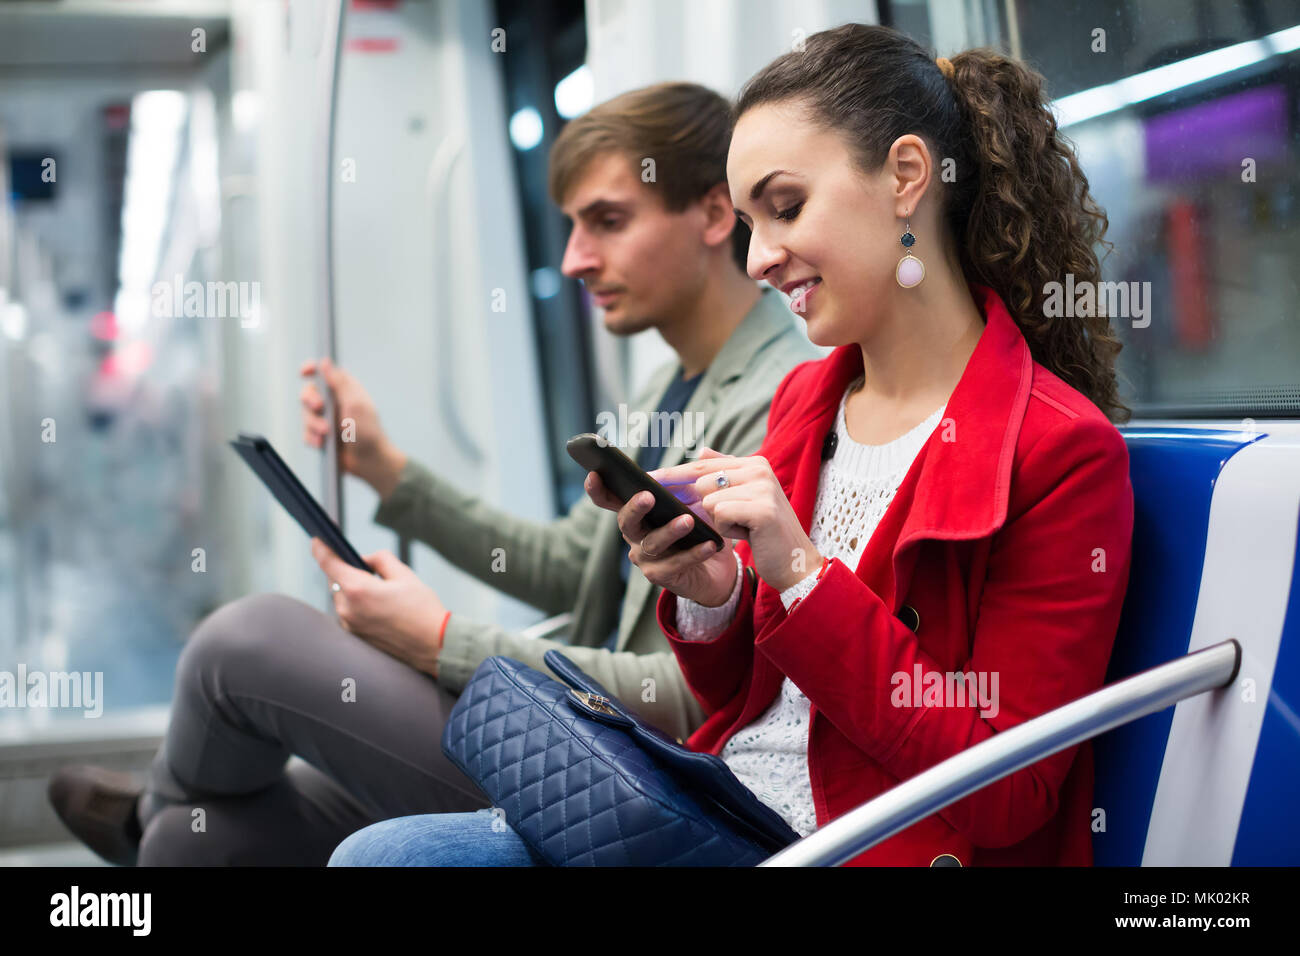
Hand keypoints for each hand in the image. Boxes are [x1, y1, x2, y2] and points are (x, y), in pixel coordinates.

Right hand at [300, 357, 406, 498]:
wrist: (370, 462)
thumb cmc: (368, 433)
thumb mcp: (355, 404)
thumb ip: (339, 383)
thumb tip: (325, 362)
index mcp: (345, 390)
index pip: (324, 373)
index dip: (311, 369)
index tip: (304, 372)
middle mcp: (334, 402)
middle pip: (308, 393)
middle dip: (310, 400)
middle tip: (319, 407)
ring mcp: (326, 419)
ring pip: (305, 415)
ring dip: (313, 424)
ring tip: (326, 434)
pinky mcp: (321, 435)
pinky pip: (306, 433)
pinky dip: (312, 438)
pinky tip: (322, 444)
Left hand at [310, 538, 447, 676]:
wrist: (433, 646)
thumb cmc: (422, 611)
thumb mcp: (404, 574)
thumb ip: (380, 559)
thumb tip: (365, 560)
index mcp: (358, 589)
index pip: (329, 563)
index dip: (321, 548)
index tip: (317, 539)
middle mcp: (348, 609)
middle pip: (335, 580)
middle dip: (347, 570)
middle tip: (371, 570)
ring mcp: (350, 625)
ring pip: (342, 596)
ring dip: (353, 589)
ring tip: (381, 592)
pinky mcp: (355, 635)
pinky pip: (349, 612)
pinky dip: (358, 604)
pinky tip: (380, 606)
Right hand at [584, 470, 738, 606]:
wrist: (719, 568)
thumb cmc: (703, 529)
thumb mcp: (703, 499)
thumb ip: (702, 475)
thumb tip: (704, 452)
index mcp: (638, 512)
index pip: (610, 499)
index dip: (598, 489)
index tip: (594, 473)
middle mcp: (635, 535)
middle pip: (626, 521)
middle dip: (635, 507)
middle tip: (648, 496)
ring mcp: (645, 558)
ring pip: (652, 543)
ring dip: (670, 530)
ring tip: (688, 520)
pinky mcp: (662, 576)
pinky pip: (676, 564)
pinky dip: (693, 553)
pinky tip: (709, 545)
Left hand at [647, 447, 822, 592]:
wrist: (796, 562)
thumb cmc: (765, 533)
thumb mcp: (745, 499)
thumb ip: (725, 474)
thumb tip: (700, 452)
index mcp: (754, 463)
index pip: (702, 465)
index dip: (673, 474)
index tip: (646, 479)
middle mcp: (760, 469)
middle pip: (701, 483)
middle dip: (701, 506)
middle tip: (730, 520)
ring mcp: (762, 487)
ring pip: (709, 501)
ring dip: (720, 522)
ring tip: (746, 527)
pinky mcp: (762, 509)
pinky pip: (720, 515)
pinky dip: (729, 530)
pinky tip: (750, 534)